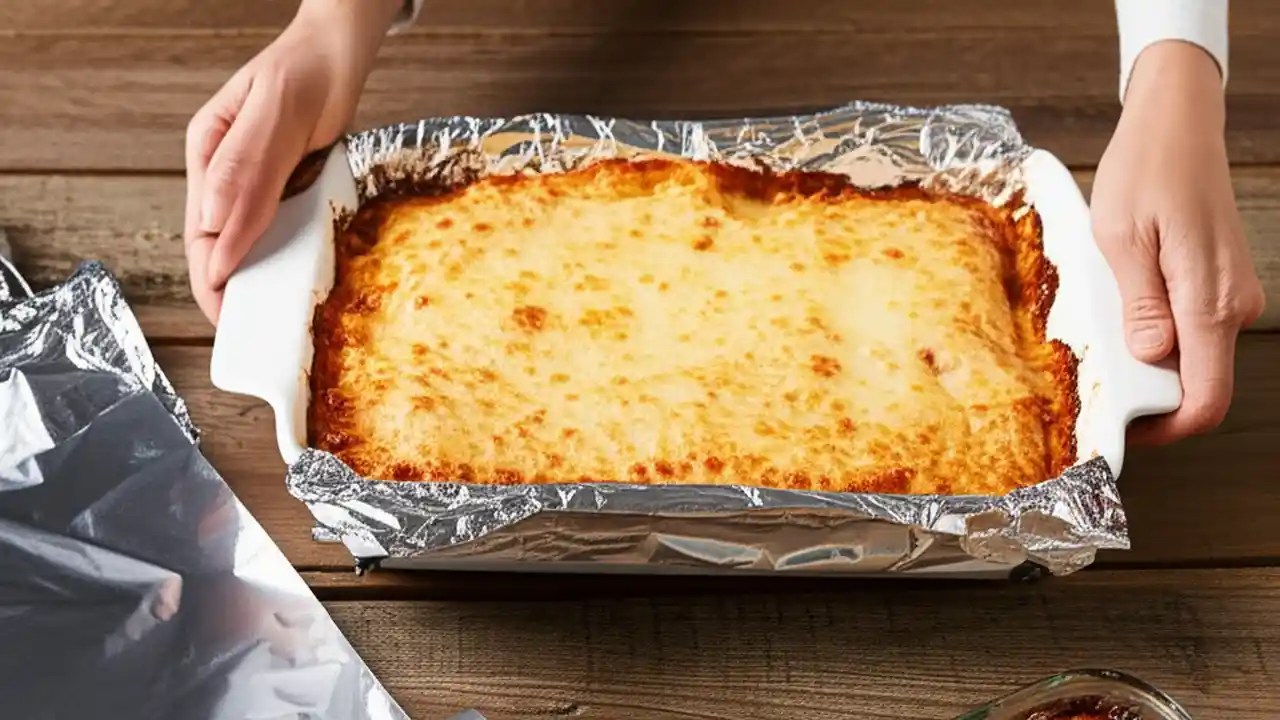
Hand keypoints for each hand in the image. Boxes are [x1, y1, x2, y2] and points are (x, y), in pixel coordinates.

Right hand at [184, 0, 400, 323]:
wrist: (340, 52)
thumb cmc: (304, 71)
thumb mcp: (273, 114)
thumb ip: (246, 169)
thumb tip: (217, 230)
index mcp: (207, 153)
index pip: (200, 230)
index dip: (210, 276)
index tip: (226, 313)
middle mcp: (224, 173)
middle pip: (218, 244)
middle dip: (228, 289)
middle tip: (249, 334)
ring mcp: (255, 181)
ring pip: (247, 242)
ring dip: (257, 276)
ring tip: (271, 317)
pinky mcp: (285, 186)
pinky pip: (279, 228)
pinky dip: (285, 254)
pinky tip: (298, 278)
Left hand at [1091, 41, 1265, 443]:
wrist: (1177, 123)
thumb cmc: (1146, 170)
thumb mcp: (1122, 238)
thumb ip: (1140, 305)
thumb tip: (1152, 358)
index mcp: (1209, 302)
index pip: (1205, 399)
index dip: (1166, 429)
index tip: (1124, 430)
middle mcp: (1231, 306)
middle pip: (1196, 383)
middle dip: (1146, 393)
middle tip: (1091, 375)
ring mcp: (1229, 295)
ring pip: (1191, 356)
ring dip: (1146, 359)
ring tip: (1099, 331)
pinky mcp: (1218, 283)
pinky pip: (1190, 327)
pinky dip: (1155, 331)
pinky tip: (1120, 307)